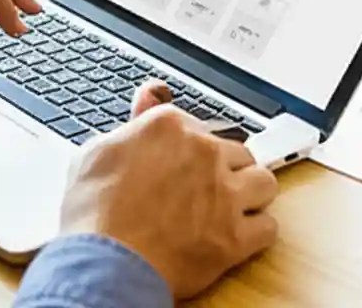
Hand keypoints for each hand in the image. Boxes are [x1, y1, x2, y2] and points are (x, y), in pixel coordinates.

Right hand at [59, 80, 278, 298]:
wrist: (104, 262)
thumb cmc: (93, 213)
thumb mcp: (96, 151)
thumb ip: (132, 122)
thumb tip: (147, 99)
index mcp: (170, 127)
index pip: (199, 125)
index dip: (190, 147)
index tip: (188, 157)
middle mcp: (204, 152)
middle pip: (237, 152)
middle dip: (225, 169)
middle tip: (205, 187)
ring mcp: (225, 193)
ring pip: (264, 182)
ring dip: (251, 194)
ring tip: (233, 206)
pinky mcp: (236, 235)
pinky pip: (268, 227)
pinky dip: (255, 233)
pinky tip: (238, 236)